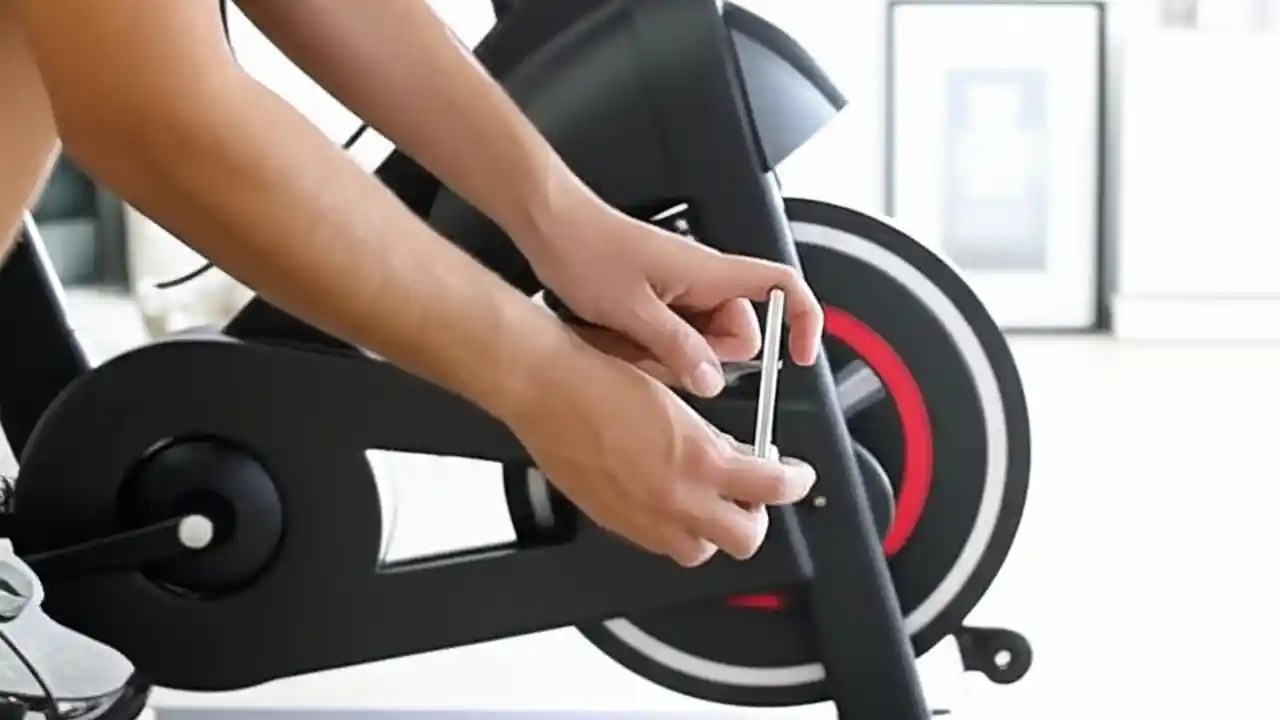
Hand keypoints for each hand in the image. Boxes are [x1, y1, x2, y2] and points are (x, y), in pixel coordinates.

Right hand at [507, 336, 815, 566]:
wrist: (546, 387)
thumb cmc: (600, 379)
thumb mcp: (677, 397)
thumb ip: (711, 437)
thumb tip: (731, 454)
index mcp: (700, 459)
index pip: (773, 487)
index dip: (795, 483)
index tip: (797, 477)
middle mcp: (676, 498)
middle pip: (745, 539)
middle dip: (755, 518)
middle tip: (752, 495)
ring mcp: (644, 518)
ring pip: (699, 552)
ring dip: (711, 532)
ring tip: (708, 504)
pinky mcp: (614, 522)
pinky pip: (656, 543)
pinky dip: (671, 529)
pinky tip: (665, 500)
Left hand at [521, 200, 823, 397]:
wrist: (551, 226)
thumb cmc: (585, 248)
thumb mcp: (630, 310)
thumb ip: (676, 349)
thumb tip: (712, 381)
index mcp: (709, 272)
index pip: (783, 286)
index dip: (803, 320)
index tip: (802, 355)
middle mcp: (703, 279)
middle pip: (737, 335)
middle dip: (704, 358)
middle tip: (658, 352)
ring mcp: (682, 290)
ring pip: (702, 342)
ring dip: (672, 355)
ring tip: (629, 340)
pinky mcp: (661, 298)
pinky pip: (676, 336)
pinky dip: (655, 347)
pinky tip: (623, 338)